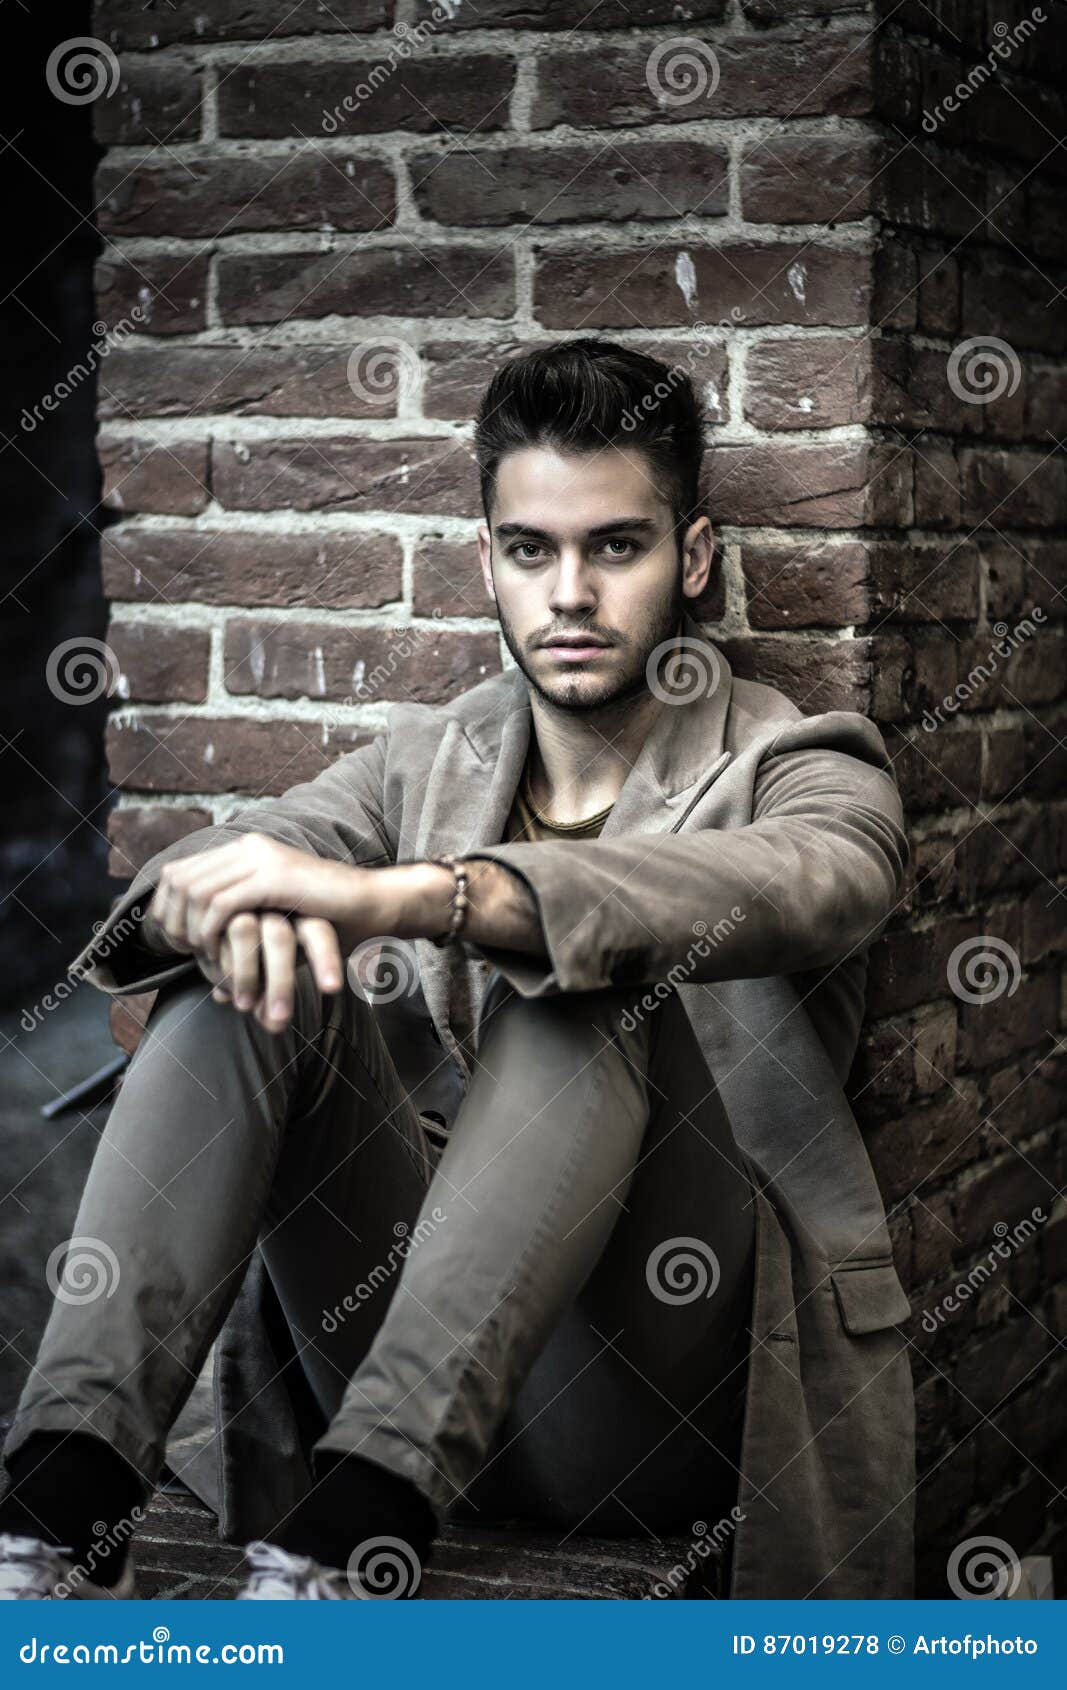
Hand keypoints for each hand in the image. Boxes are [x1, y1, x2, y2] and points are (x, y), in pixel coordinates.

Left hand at [149, 835, 364, 959]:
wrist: (372, 904)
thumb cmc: (328, 918)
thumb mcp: (274, 916)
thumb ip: (237, 921)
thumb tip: (198, 953)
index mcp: (245, 849)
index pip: (180, 871)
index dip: (167, 909)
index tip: (175, 944)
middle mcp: (248, 846)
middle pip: (180, 879)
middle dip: (172, 921)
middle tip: (180, 954)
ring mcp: (261, 858)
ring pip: (196, 891)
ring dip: (189, 929)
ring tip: (197, 957)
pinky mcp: (274, 878)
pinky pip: (222, 904)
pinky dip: (211, 932)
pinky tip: (215, 953)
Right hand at [207, 911, 343, 1031]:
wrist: (218, 924)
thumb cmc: (255, 958)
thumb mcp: (269, 980)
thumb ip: (270, 1001)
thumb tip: (274, 1026)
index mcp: (302, 920)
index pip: (320, 934)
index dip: (326, 960)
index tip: (331, 989)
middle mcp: (275, 909)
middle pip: (281, 938)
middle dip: (280, 982)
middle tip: (278, 1021)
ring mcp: (245, 906)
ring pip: (244, 932)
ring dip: (244, 975)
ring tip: (244, 1007)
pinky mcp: (218, 909)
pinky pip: (217, 934)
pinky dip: (219, 963)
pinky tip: (222, 984)